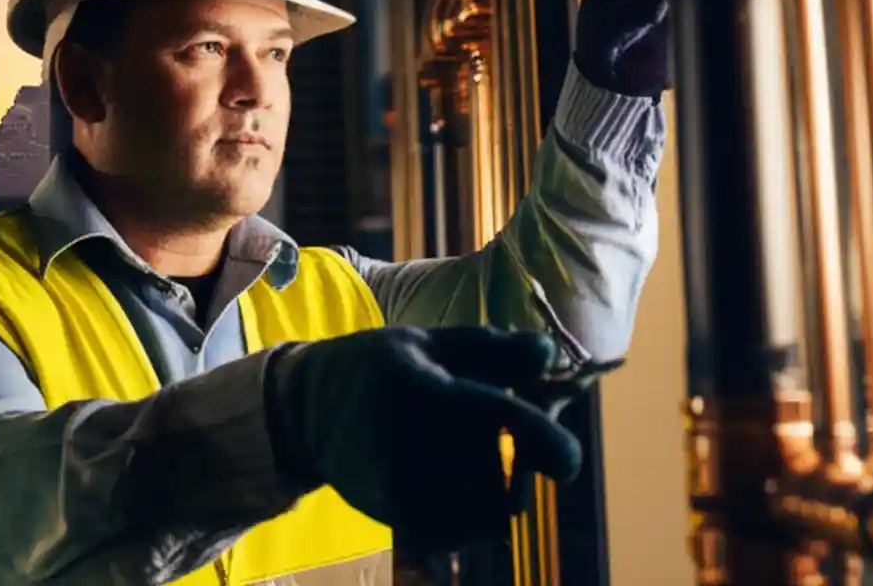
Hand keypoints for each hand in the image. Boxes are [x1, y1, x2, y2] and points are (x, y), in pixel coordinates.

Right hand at [266, 326, 581, 549]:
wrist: (307, 411)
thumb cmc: (380, 368)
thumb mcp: (430, 343)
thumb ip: (492, 349)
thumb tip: (550, 355)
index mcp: (423, 388)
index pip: (501, 420)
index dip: (547, 443)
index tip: (566, 461)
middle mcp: (409, 442)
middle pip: (504, 477)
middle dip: (520, 462)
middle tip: (507, 437)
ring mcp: (400, 487)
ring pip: (488, 512)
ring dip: (499, 490)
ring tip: (475, 458)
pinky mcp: (397, 516)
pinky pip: (464, 530)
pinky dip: (473, 511)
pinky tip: (454, 482)